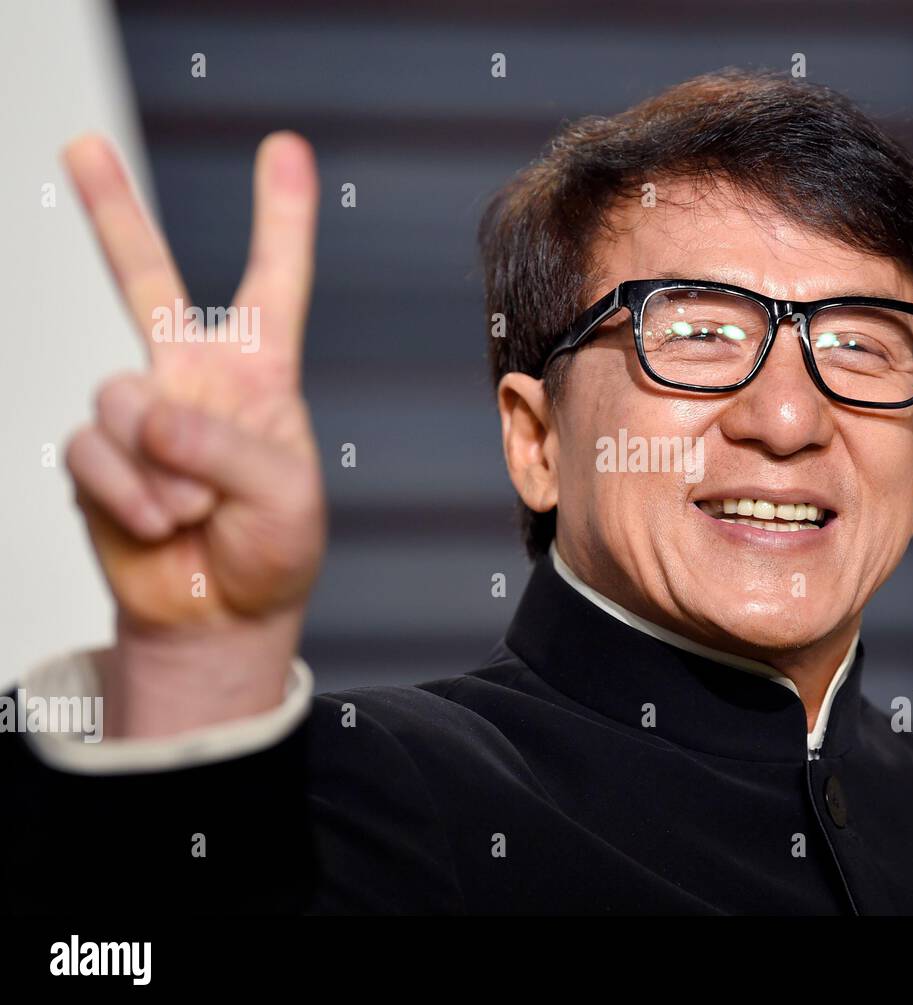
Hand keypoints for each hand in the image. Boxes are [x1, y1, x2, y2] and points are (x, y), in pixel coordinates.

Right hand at [61, 132, 324, 730]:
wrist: (220, 613)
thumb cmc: (272, 549)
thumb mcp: (283, 495)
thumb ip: (224, 444)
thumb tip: (147, 411)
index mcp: (258, 376)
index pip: (272, 284)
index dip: (280, 218)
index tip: (284, 149)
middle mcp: (192, 380)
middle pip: (146, 283)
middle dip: (115, 212)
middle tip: (80, 143)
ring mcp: (140, 415)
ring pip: (119, 397)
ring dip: (159, 464)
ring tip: (194, 507)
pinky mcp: (97, 455)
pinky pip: (92, 450)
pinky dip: (130, 491)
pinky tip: (159, 520)